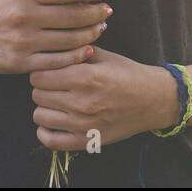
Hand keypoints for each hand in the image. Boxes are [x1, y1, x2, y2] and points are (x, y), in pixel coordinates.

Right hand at [0, 0, 111, 74]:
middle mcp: (24, 15)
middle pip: (74, 15)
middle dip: (97, 13)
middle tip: (108, 11)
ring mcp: (22, 41)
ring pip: (69, 39)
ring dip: (91, 33)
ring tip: (100, 28)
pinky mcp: (20, 63)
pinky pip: (58, 61)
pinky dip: (77, 56)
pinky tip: (88, 49)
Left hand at [29, 46, 182, 151]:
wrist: (154, 100)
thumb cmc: (128, 74)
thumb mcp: (103, 56)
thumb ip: (75, 52)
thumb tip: (49, 48)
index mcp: (85, 77)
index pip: (39, 75)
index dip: (41, 70)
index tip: (50, 70)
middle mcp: (82, 102)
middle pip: (37, 94)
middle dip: (43, 87)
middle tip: (54, 84)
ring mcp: (83, 125)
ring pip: (39, 116)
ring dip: (45, 107)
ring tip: (57, 101)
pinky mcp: (86, 142)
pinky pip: (49, 140)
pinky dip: (45, 131)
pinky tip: (55, 120)